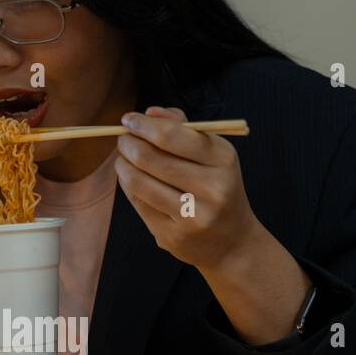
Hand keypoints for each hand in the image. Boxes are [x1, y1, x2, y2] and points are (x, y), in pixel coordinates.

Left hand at [114, 106, 260, 272]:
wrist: (232, 242)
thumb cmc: (217, 187)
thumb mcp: (212, 154)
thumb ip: (182, 128)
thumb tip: (149, 112)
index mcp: (223, 159)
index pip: (173, 136)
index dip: (143, 125)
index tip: (128, 120)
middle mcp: (212, 188)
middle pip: (150, 158)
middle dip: (128, 144)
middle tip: (123, 140)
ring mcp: (192, 215)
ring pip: (138, 182)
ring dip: (123, 165)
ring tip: (123, 158)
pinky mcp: (173, 235)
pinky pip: (138, 203)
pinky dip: (128, 186)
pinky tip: (130, 179)